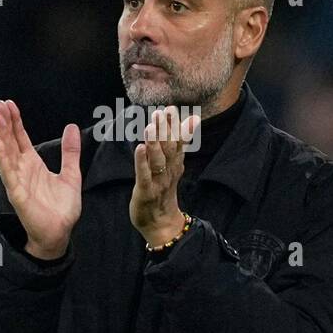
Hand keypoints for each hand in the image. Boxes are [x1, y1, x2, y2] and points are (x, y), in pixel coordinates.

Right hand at [0, 99, 81, 258]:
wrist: (60, 231)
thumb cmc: (61, 207)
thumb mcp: (70, 174)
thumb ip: (70, 152)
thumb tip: (72, 127)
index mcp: (33, 164)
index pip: (21, 138)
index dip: (15, 121)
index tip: (9, 104)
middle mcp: (22, 170)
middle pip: (11, 141)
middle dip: (5, 123)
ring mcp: (18, 181)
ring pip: (6, 153)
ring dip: (1, 135)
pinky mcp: (17, 193)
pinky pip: (8, 172)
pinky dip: (2, 157)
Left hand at [130, 107, 200, 246]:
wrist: (162, 225)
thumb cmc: (164, 191)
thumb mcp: (174, 165)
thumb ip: (180, 142)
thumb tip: (192, 119)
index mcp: (175, 164)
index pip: (177, 142)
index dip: (175, 125)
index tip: (171, 108)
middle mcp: (169, 171)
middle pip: (169, 148)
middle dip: (165, 130)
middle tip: (161, 111)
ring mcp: (158, 182)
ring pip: (158, 161)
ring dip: (155, 143)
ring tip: (151, 127)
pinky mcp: (146, 193)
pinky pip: (145, 176)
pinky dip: (142, 162)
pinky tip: (140, 148)